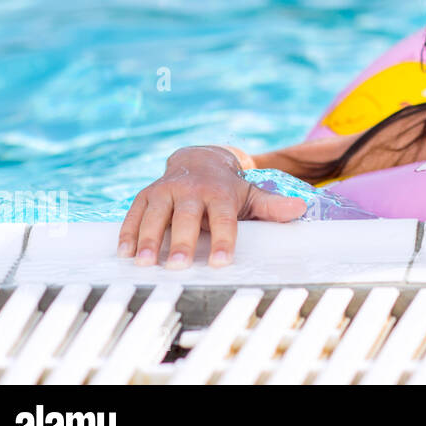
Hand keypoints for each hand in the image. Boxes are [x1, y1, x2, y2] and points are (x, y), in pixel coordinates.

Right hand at [117, 145, 307, 268]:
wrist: (200, 159)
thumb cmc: (228, 188)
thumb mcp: (251, 194)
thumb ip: (272, 205)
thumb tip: (300, 209)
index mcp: (219, 193)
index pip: (224, 218)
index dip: (224, 240)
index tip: (223, 263)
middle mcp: (191, 190)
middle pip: (186, 217)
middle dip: (183, 241)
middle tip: (179, 266)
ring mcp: (165, 190)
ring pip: (156, 215)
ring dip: (149, 238)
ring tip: (145, 262)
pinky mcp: (145, 195)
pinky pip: (133, 214)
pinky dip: (128, 232)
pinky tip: (124, 253)